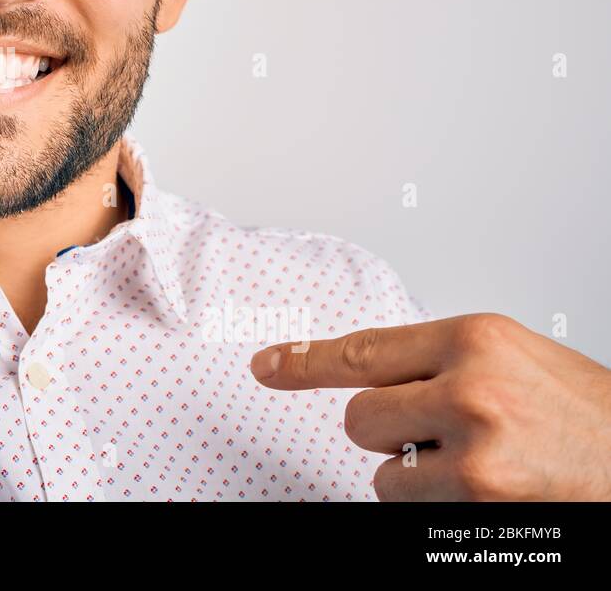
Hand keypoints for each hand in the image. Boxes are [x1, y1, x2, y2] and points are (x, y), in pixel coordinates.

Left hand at [249, 313, 610, 499]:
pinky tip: (492, 493)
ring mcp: (472, 448)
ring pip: (384, 472)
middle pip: (360, 418)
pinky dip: (440, 508)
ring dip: (419, 476)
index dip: (304, 362)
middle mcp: (468, 387)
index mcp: (476, 339)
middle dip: (389, 433)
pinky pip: (412, 508)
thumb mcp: (518, 361)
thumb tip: (377, 375)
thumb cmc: (590, 419)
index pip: (362, 351)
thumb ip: (447, 361)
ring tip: (485, 466)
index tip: (267, 367)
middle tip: (443, 437)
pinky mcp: (477, 500)